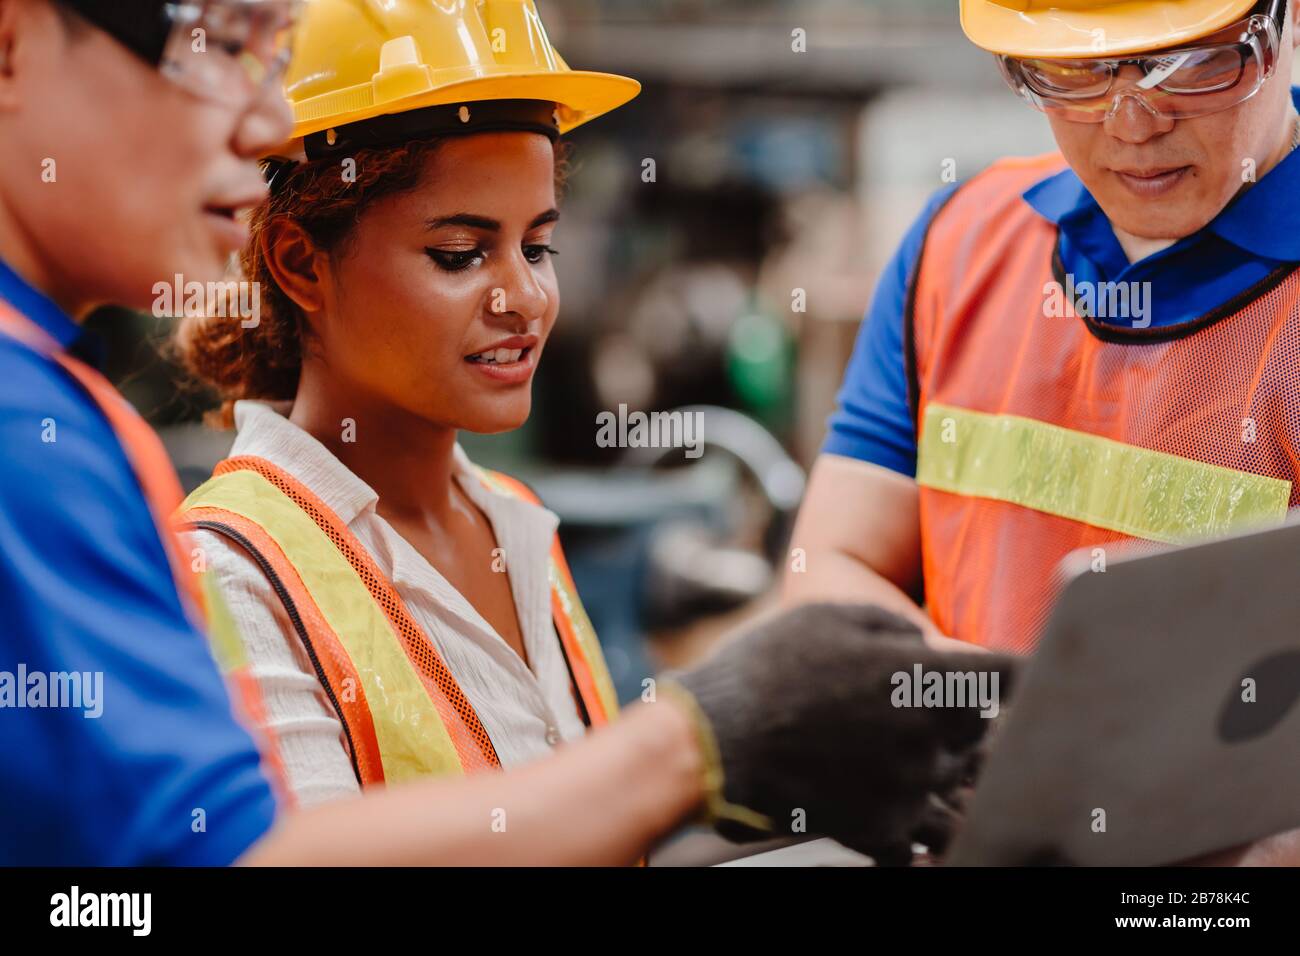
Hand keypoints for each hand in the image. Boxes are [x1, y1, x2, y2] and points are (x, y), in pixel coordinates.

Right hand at [668, 602, 1019, 863]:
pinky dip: (910, 823)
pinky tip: (885, 802)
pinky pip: (918, 836)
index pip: (1008, 677)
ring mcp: (908, 789)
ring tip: (902, 758)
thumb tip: (924, 647)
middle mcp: (929, 736)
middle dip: (963, 718)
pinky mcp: (879, 828)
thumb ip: (892, 628)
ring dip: (940, 771)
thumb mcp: (829, 617)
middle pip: (981, 733)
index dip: (1017, 672)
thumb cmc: (767, 668)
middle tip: (924, 708)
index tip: (1022, 672)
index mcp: (925, 677)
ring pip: (955, 786)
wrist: (714, 742)